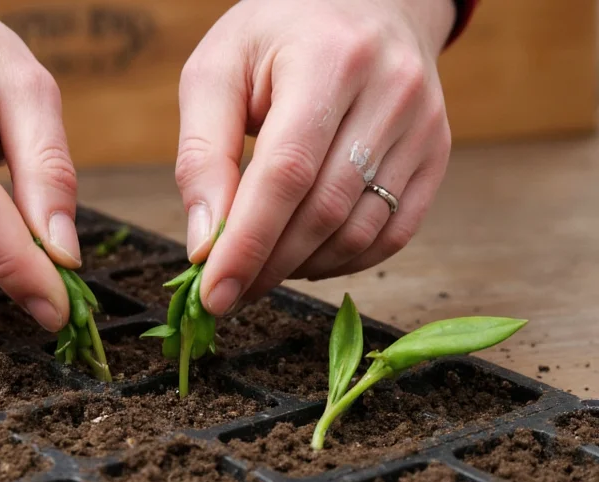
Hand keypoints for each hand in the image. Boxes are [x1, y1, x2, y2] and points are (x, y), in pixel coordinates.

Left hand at [177, 0, 455, 314]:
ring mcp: (423, 125)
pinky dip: (343, 260)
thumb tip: (204, 242)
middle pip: (322, 211)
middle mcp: (390, 91)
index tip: (213, 294)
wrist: (368, 1)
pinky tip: (305, 257)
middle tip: (228, 291)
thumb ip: (203, 153)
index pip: (286, 173)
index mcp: (328, 58)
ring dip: (301, 267)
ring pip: (358, 231)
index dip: (247, 243)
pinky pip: (393, 233)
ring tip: (260, 271)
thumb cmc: (278, 35)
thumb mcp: (219, 71)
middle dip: (267, 265)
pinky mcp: (437, 153)